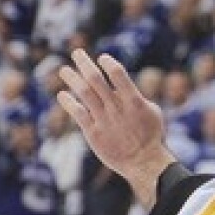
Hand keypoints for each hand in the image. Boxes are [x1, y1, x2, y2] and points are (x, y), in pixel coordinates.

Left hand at [57, 49, 176, 207]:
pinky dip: (68, 102)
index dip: (108, 63)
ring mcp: (104, 120)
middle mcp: (117, 108)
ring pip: (84, 93)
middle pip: (96, 80)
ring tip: (64, 70)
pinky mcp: (93, 132)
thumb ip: (136, 98)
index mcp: (135, 101)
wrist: (143, 161)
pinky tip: (62, 94)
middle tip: (77, 52)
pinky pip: (77, 113)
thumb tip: (121, 88)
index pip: (118, 74)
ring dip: (72, 79)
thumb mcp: (152, 112)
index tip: (102, 57)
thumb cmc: (151, 135)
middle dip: (85, 63)